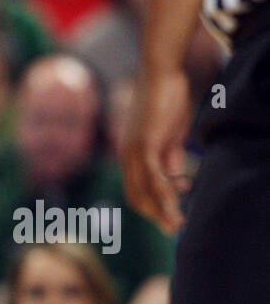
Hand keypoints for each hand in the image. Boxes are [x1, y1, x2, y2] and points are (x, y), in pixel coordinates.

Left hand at [122, 66, 192, 233]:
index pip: (136, 191)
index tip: (170, 216)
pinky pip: (153, 175)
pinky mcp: (145, 144)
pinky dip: (164, 192)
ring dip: (161, 210)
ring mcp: (133, 152)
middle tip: (173, 228)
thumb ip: (170, 156)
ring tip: (177, 224)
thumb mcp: (169, 135)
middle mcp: (127, 158)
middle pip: (136, 196)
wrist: (161, 74)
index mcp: (130, 157)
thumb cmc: (166, 101)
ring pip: (145, 190)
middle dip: (155, 215)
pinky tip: (174, 204)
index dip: (151, 206)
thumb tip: (176, 177)